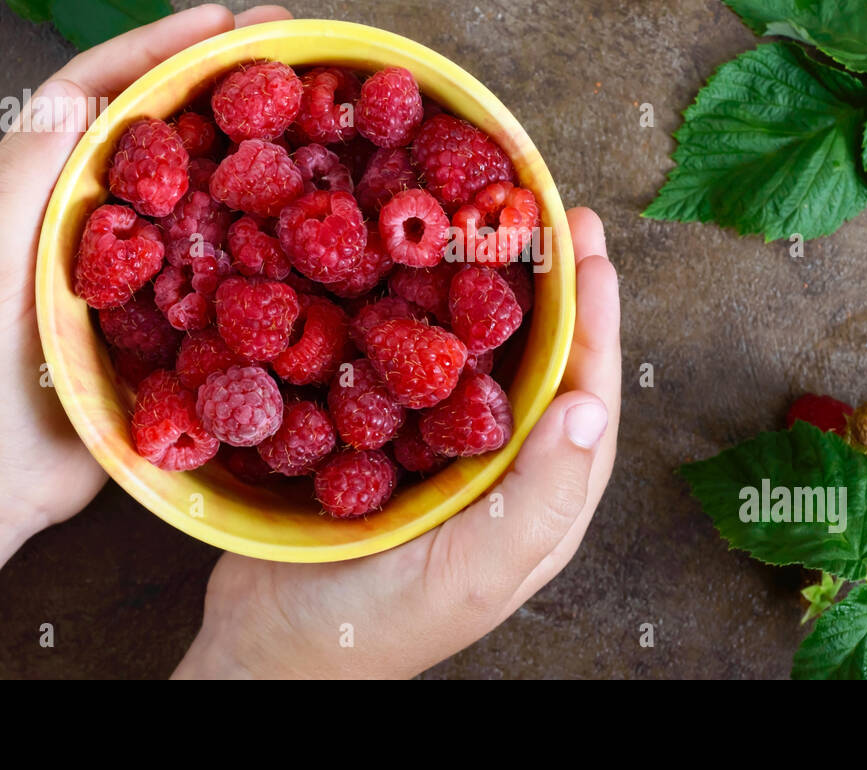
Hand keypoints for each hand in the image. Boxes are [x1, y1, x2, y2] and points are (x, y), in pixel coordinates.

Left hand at [0, 5, 290, 677]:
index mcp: (48, 189)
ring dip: (255, 141)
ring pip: (204, 185)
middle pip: (164, 126)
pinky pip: (226, 254)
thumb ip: (14, 189)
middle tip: (291, 44)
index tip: (228, 21)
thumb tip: (72, 97)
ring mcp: (139, 264)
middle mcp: (97, 214)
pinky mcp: (173, 312)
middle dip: (225, 77)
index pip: (103, 93)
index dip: (163, 48)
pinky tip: (314, 216)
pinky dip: (267, 226)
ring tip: (316, 108)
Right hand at [174, 207, 619, 678]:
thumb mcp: (471, 571)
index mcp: (539, 499)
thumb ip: (539, 498)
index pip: (584, 393)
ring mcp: (443, 453)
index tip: (589, 245)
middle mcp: (500, 468)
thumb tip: (592, 404)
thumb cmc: (377, 626)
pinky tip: (411, 275)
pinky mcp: (388, 442)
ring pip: (480, 357)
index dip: (594, 317)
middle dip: (555, 287)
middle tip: (555, 214)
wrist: (271, 651)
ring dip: (493, 291)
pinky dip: (422, 317)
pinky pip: (417, 368)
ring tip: (495, 225)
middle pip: (541, 362)